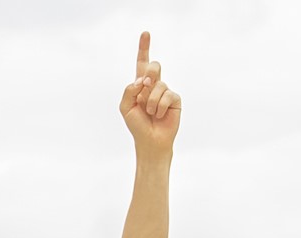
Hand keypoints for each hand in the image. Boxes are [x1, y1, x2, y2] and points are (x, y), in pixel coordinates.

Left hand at [120, 32, 179, 153]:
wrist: (150, 141)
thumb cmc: (137, 125)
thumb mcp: (125, 107)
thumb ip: (129, 89)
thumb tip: (143, 79)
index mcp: (141, 84)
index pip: (142, 63)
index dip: (144, 48)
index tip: (145, 33)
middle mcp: (154, 85)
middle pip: (154, 66)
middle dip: (149, 75)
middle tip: (146, 87)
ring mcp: (166, 91)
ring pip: (158, 84)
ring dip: (150, 101)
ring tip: (150, 113)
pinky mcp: (175, 99)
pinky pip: (167, 95)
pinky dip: (159, 106)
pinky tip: (159, 115)